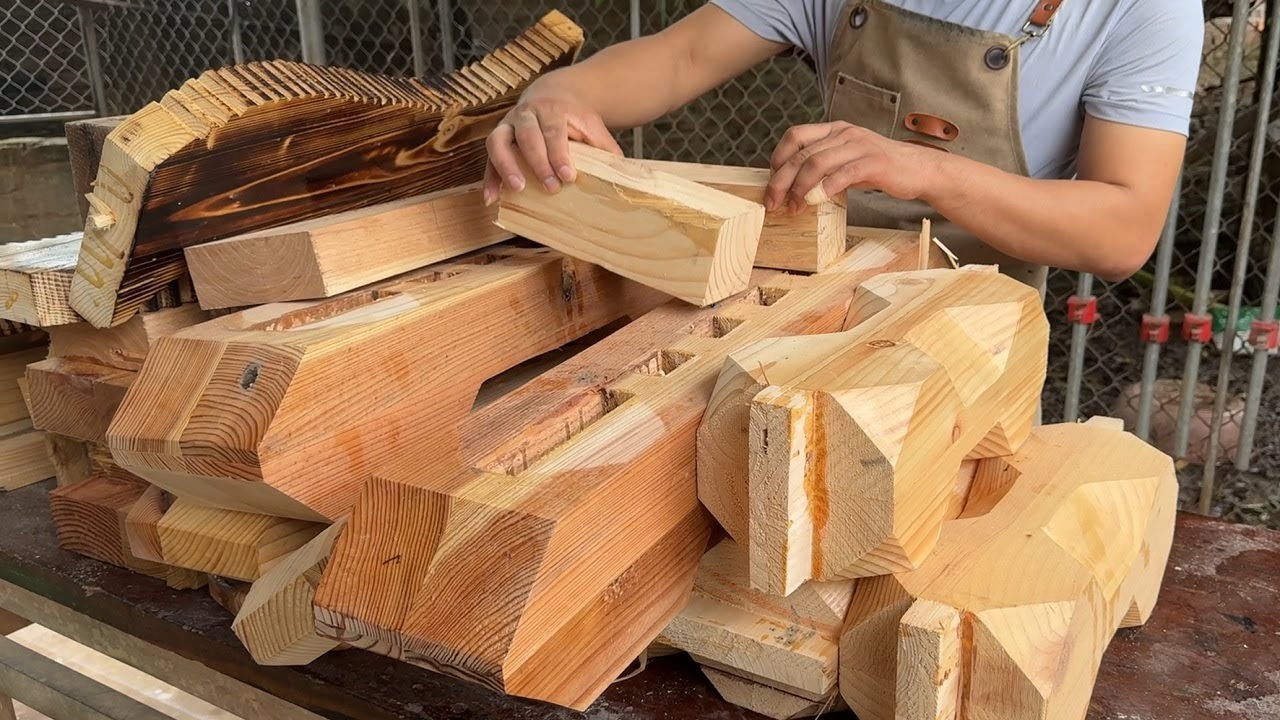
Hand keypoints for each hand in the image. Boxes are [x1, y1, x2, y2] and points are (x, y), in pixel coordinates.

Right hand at [483, 89, 621, 204]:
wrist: (552, 93)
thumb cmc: (574, 116)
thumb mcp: (592, 125)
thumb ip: (604, 147)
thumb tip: (622, 174)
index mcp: (553, 109)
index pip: (554, 131)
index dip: (559, 154)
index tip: (568, 176)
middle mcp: (527, 114)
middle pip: (527, 135)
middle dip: (537, 162)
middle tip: (550, 187)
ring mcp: (508, 125)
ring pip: (498, 141)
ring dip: (505, 166)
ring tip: (517, 189)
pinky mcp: (498, 138)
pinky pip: (488, 157)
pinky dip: (489, 178)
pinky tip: (492, 199)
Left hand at [764, 122, 938, 212]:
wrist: (917, 168)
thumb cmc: (878, 167)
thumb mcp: (845, 159)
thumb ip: (822, 165)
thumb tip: (790, 184)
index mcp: (833, 129)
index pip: (794, 135)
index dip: (778, 158)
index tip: (772, 182)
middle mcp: (843, 133)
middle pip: (801, 154)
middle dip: (781, 181)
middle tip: (772, 202)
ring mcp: (858, 146)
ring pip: (817, 163)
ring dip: (799, 188)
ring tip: (793, 208)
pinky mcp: (873, 162)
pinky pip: (842, 174)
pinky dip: (824, 189)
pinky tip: (815, 201)